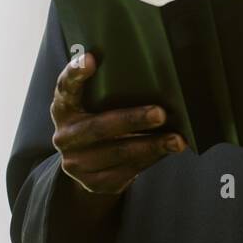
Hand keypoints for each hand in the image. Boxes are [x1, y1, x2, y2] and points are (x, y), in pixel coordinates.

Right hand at [50, 52, 183, 195]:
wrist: (91, 168)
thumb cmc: (103, 123)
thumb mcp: (98, 107)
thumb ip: (111, 93)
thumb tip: (159, 80)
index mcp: (64, 109)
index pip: (65, 87)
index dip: (76, 73)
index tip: (91, 58)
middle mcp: (65, 136)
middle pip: (98, 127)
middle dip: (132, 120)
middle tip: (161, 113)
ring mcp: (76, 163)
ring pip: (118, 153)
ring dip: (151, 145)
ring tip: (177, 140)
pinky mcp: (93, 184)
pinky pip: (127, 171)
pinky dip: (151, 159)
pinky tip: (168, 151)